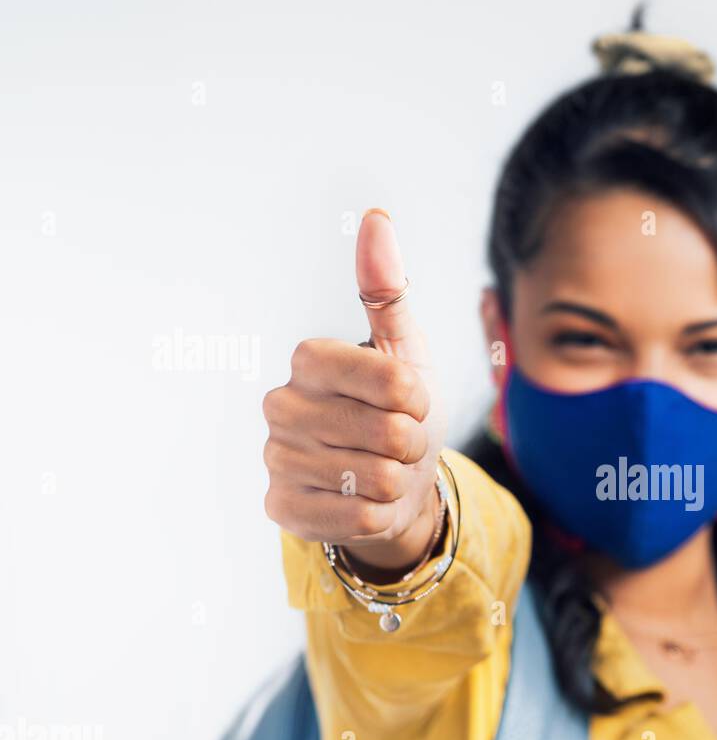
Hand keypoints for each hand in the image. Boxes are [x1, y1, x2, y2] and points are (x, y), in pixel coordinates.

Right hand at [263, 209, 448, 575]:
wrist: (395, 482)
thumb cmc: (400, 411)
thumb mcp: (406, 350)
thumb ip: (387, 292)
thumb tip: (376, 220)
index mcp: (308, 359)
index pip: (391, 382)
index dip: (416, 399)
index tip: (410, 400)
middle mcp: (280, 405)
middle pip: (389, 435)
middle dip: (411, 444)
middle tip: (397, 442)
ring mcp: (276, 459)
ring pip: (377, 480)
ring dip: (398, 481)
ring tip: (382, 470)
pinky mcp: (281, 508)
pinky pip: (357, 520)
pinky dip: (379, 515)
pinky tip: (365, 502)